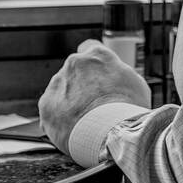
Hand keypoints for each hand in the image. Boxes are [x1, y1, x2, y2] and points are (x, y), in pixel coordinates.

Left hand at [39, 40, 150, 154]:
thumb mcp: (136, 84)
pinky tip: (72, 130)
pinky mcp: (46, 105)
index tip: (97, 75)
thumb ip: (119, 75)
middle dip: (81, 85)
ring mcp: (58, 83)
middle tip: (94, 105)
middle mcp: (74, 64)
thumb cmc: (128, 110)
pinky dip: (58, 119)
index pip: (89, 48)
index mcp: (97, 56)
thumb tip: (115, 79)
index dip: (93, 64)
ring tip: (85, 122)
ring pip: (61, 91)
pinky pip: (50, 110)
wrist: (110, 133)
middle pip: (74, 72)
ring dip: (69, 102)